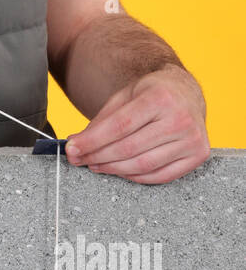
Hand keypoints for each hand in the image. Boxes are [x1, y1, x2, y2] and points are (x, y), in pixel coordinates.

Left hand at [65, 65, 210, 183]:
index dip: (92, 141)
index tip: (73, 148)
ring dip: (113, 169)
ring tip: (96, 164)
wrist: (185, 92)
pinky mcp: (197, 155)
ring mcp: (192, 139)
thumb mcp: (125, 96)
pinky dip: (135, 176)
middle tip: (80, 159)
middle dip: (98, 156)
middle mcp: (179, 118)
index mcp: (159, 98)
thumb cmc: (153, 93)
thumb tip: (77, 144)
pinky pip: (160, 175)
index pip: (119, 126)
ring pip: (143, 165)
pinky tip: (120, 170)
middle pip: (129, 148)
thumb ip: (102, 120)